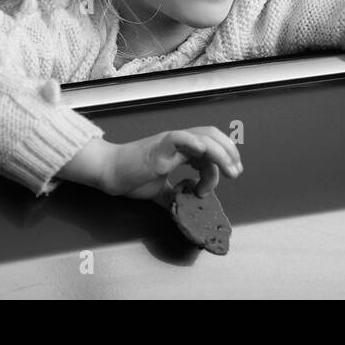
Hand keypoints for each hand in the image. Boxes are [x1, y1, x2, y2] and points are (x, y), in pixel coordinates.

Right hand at [103, 127, 242, 207]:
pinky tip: (203, 151)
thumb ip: (175, 197)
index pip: (210, 148)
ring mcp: (169, 143)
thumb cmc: (131, 178)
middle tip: (235, 173)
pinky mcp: (158, 147)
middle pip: (212, 136)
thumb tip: (187, 208)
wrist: (108, 172)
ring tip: (228, 171)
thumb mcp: (160, 191)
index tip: (230, 175)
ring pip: (202, 138)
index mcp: (180, 150)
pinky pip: (179, 138)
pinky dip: (193, 142)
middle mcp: (178, 142)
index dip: (224, 159)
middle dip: (229, 153)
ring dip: (220, 153)